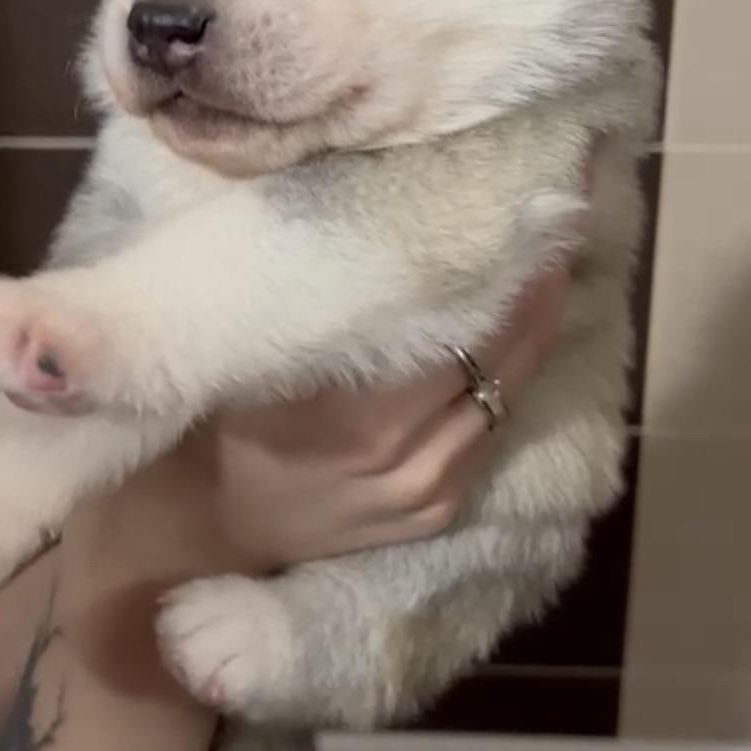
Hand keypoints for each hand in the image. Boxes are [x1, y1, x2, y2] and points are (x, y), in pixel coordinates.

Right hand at [203, 258, 571, 563]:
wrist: (196, 532)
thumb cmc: (213, 425)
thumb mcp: (256, 359)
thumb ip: (328, 310)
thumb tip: (390, 233)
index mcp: (359, 414)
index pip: (462, 331)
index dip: (507, 275)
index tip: (532, 218)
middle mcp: (407, 457)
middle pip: (500, 362)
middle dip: (536, 295)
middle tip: (555, 232)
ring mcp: (426, 493)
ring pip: (504, 401)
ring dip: (530, 339)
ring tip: (546, 278)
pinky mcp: (431, 516)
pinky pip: (487, 440)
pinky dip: (503, 388)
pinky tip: (511, 348)